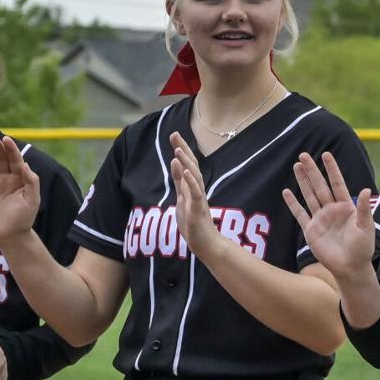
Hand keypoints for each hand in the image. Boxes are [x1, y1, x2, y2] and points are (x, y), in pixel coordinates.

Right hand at [0, 136, 40, 242]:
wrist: (10, 235)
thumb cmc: (24, 218)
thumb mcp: (32, 199)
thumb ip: (31, 181)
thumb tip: (26, 164)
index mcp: (19, 179)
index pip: (15, 160)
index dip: (11, 150)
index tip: (7, 139)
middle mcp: (6, 179)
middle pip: (1, 159)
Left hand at [169, 132, 218, 255]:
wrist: (206, 244)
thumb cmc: (194, 224)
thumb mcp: (181, 199)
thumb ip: (179, 182)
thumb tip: (175, 163)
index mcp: (191, 188)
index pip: (186, 165)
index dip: (180, 150)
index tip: (174, 135)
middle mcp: (196, 190)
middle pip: (191, 166)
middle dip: (183, 150)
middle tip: (174, 134)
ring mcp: (198, 199)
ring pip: (194, 177)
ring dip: (186, 163)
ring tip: (178, 150)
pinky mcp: (199, 209)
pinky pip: (195, 193)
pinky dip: (190, 182)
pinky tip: (186, 172)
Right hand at [282, 151, 374, 281]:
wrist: (350, 267)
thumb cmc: (362, 248)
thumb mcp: (366, 227)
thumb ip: (365, 209)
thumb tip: (365, 190)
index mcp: (346, 206)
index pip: (337, 183)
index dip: (332, 169)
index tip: (326, 155)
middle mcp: (332, 209)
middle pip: (320, 186)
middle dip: (312, 171)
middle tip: (304, 155)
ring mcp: (320, 219)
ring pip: (309, 196)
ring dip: (302, 181)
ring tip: (296, 166)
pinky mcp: (311, 230)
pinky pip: (300, 214)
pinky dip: (293, 204)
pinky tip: (286, 192)